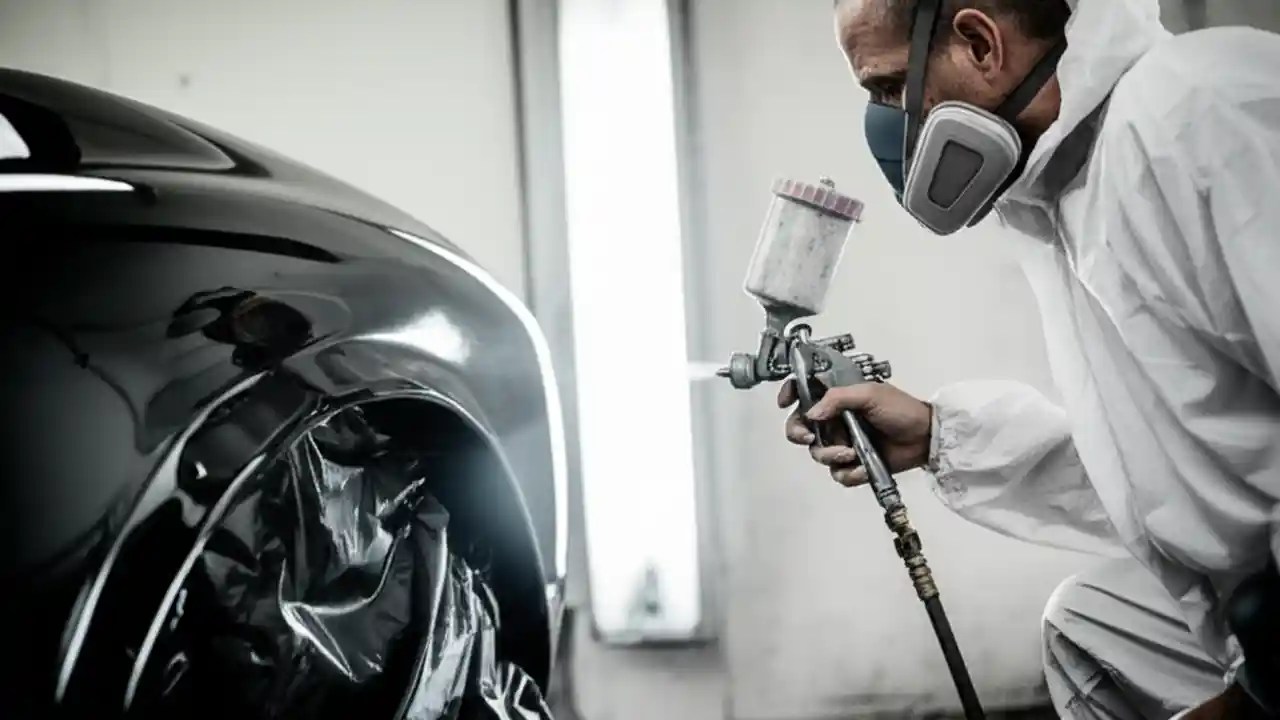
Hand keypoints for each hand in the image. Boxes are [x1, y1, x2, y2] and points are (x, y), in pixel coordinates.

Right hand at [778, 380, 932, 486]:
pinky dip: (850, 473)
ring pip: (817, 454)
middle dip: (798, 433)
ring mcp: (842, 443)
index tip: (785, 403)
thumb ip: (837, 399)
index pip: (804, 392)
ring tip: (851, 454)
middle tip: (809, 438)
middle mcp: (834, 420)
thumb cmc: (900, 410)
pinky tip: (864, 467)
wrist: (924, 438)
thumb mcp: (870, 394)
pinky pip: (838, 474)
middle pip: (800, 427)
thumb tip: (811, 413)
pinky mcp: (853, 466)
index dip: (790, 394)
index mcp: (836, 398)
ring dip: (830, 455)